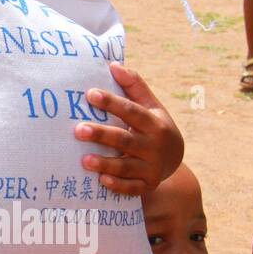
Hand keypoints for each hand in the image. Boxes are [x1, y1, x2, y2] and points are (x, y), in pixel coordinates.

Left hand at [74, 62, 183, 195]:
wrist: (174, 158)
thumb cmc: (153, 125)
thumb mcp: (150, 105)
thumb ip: (134, 86)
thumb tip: (114, 65)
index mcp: (155, 124)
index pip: (132, 111)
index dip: (111, 102)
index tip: (90, 94)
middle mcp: (154, 147)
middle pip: (125, 140)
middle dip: (102, 134)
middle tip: (78, 129)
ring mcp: (151, 168)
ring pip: (126, 166)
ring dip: (105, 163)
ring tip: (83, 160)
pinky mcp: (146, 185)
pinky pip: (131, 188)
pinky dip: (118, 185)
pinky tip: (101, 180)